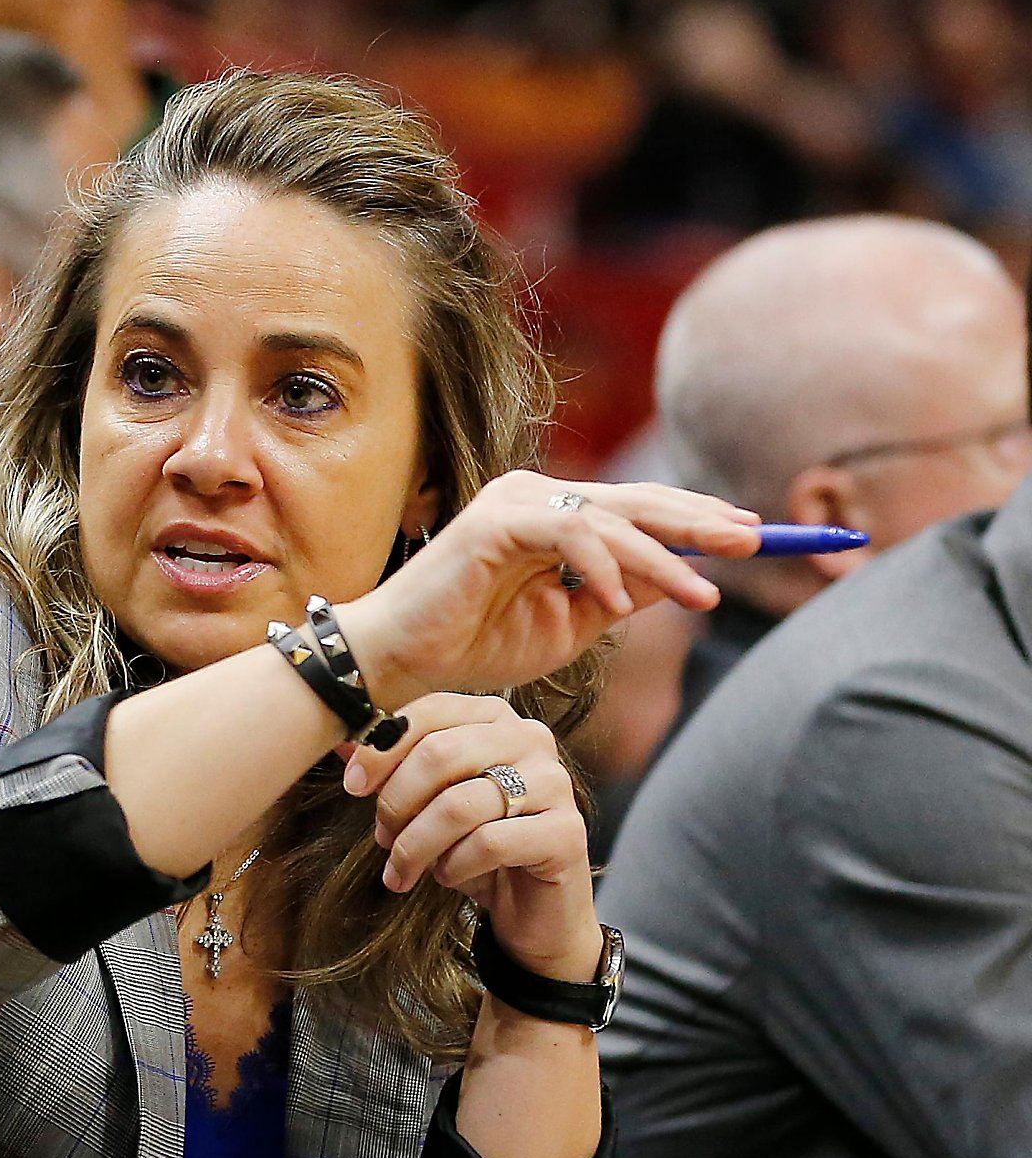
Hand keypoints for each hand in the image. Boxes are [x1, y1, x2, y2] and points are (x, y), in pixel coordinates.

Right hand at [335, 472, 759, 707]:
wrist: (402, 661)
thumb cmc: (474, 644)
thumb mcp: (570, 623)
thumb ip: (621, 595)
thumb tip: (685, 578)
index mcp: (556, 515)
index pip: (640, 509)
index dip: (698, 518)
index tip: (753, 534)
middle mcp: (539, 496)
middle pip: (637, 501)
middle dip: (701, 521)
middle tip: (756, 540)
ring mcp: (516, 503)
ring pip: (612, 519)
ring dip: (665, 559)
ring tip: (705, 597)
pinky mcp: (496, 521)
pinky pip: (568, 534)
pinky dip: (601, 567)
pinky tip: (621, 603)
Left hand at [344, 692, 599, 980]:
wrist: (532, 911)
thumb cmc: (474, 848)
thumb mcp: (426, 805)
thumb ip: (391, 768)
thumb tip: (340, 745)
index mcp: (494, 718)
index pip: (429, 711)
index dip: (382, 749)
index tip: (353, 787)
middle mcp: (530, 739)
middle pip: (440, 753)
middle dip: (396, 802)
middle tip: (381, 839)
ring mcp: (555, 783)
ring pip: (459, 804)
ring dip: (416, 845)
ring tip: (403, 871)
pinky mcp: (567, 832)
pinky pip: (489, 842)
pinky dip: (454, 866)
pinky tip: (448, 878)